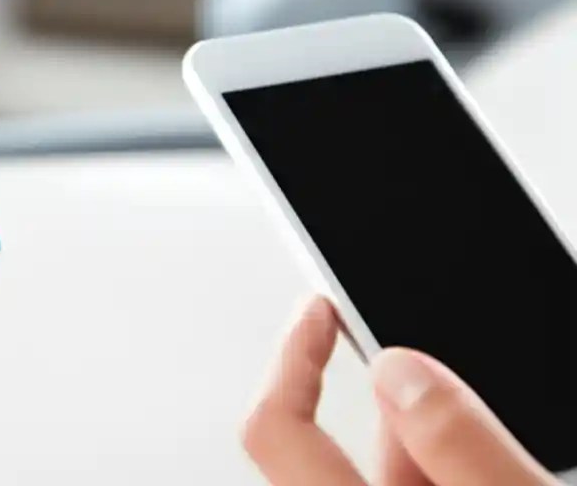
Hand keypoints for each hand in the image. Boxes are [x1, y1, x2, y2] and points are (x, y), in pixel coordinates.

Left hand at [243, 297, 557, 485]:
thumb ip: (459, 447)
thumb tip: (401, 372)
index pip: (273, 428)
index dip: (291, 356)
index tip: (317, 308)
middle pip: (348, 443)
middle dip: (400, 402)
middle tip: (450, 364)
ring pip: (392, 469)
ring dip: (434, 440)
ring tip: (503, 430)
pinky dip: (446, 466)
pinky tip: (500, 461)